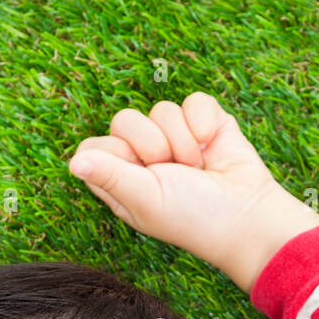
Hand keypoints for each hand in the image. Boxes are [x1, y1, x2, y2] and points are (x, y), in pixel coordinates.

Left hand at [67, 93, 318, 291]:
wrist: (245, 214)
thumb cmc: (190, 217)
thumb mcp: (144, 199)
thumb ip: (109, 176)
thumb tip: (73, 162)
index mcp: (119, 179)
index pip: (93, 146)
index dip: (112, 152)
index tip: (134, 170)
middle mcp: (142, 156)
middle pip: (124, 119)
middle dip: (152, 145)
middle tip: (171, 171)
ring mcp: (172, 136)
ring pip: (161, 109)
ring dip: (183, 141)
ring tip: (196, 167)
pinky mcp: (203, 120)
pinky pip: (193, 101)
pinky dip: (204, 122)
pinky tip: (212, 145)